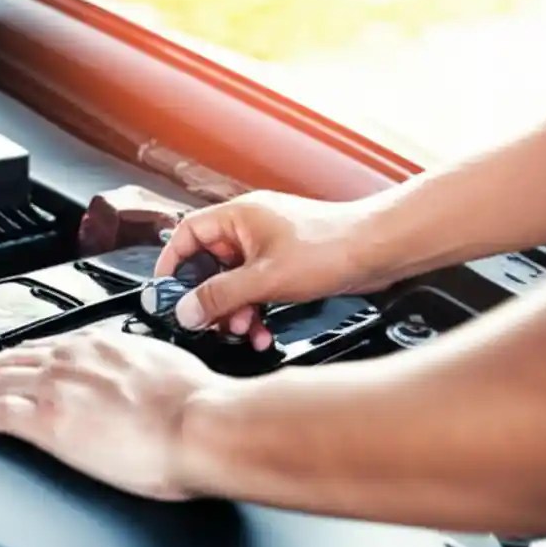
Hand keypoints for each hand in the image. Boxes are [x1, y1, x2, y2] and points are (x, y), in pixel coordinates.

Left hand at [0, 329, 227, 500]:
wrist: (203, 424)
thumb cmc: (199, 406)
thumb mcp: (165, 371)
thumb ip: (141, 372)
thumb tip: (142, 385)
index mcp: (102, 345)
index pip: (45, 345)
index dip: (18, 355)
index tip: (6, 363)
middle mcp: (73, 358)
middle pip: (10, 358)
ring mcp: (57, 387)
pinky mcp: (48, 420)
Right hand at [155, 190, 387, 344]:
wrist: (379, 250)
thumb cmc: (331, 246)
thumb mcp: (265, 278)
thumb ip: (221, 295)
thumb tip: (187, 309)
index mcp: (237, 216)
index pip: (186, 234)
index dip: (171, 263)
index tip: (166, 291)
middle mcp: (249, 228)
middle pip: (208, 264)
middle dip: (209, 298)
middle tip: (210, 321)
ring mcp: (267, 246)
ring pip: (232, 281)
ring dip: (234, 309)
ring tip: (243, 329)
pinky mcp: (284, 264)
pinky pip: (255, 288)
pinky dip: (254, 309)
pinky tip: (262, 330)